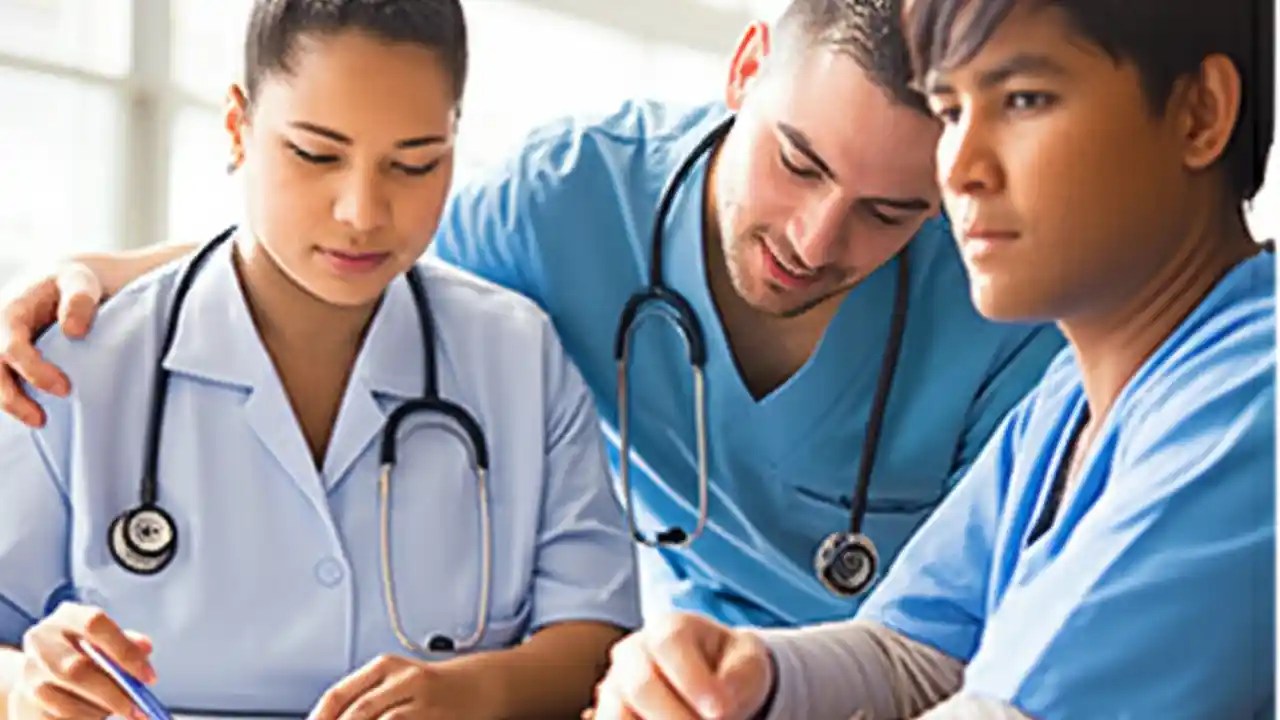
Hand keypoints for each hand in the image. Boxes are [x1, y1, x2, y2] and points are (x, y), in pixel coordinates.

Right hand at [0, 263, 101, 426]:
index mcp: (8, 312)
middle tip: (41, 419)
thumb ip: (79, 301)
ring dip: (11, 404)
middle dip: (12, 398)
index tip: (65, 388)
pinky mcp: (5, 359)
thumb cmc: (72, 282)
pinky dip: (15, 399)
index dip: (34, 371)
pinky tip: (36, 412)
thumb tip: (74, 332)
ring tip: (40, 421)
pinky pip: (3, 382)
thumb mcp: (80, 282)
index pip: (11, 348)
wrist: (62, 282)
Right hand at [8, 602, 155, 719]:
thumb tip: (145, 649)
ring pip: (64, 701)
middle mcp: (41, 642)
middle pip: (76, 669)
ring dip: (98, 710)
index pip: (95, 625)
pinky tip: (95, 715)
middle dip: (113, 693)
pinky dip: (83, 719)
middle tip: (139, 710)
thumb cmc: (85, 653)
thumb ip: (127, 642)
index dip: (125, 651)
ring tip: (118, 711)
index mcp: (66, 617)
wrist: (41, 672)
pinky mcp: (24, 702)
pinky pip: (57, 718)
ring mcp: (29, 674)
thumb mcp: (106, 641)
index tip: (148, 676)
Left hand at [308, 653, 489, 719]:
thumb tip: (328, 718)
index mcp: (385, 667)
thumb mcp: (397, 680)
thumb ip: (365, 699)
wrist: (482, 685)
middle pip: (358, 713)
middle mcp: (404, 680)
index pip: (337, 695)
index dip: (319, 718)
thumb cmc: (432, 687)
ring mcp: (424, 702)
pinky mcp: (440, 719)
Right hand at [590, 613, 773, 719]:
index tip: (719, 711)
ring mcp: (616, 684)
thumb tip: (718, 709)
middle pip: (641, 685)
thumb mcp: (748, 664)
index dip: (693, 680)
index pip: (670, 644)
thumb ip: (736, 680)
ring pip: (617, 713)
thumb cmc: (730, 668)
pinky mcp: (610, 713)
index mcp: (669, 627)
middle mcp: (633, 652)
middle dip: (676, 717)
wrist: (714, 680)